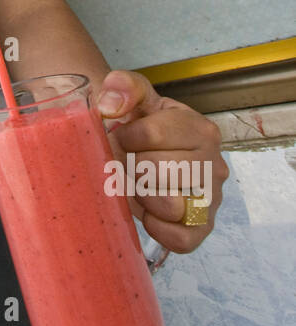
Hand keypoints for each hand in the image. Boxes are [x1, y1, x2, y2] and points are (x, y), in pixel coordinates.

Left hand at [94, 70, 227, 254]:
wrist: (140, 152)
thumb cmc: (139, 126)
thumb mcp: (135, 98)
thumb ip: (124, 87)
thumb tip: (111, 106)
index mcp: (199, 129)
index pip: (152, 133)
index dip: (127, 137)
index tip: (125, 137)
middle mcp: (214, 163)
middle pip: (160, 170)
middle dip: (133, 167)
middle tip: (131, 164)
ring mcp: (211, 198)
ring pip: (172, 206)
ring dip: (144, 197)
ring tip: (140, 185)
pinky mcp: (202, 227)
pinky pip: (183, 239)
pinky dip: (159, 230)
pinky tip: (147, 213)